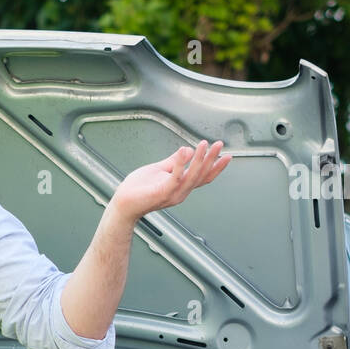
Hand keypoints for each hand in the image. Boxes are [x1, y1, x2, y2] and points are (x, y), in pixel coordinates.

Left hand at [108, 139, 230, 224]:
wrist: (122, 203)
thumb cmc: (137, 189)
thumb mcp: (159, 170)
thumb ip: (173, 162)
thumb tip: (187, 150)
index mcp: (181, 187)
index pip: (203, 177)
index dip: (216, 168)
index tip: (227, 156)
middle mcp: (180, 193)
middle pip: (201, 176)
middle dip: (212, 159)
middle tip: (219, 144)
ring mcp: (172, 194)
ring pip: (192, 176)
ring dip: (200, 160)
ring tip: (204, 144)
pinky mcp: (162, 192)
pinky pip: (175, 177)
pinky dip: (181, 164)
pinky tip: (185, 151)